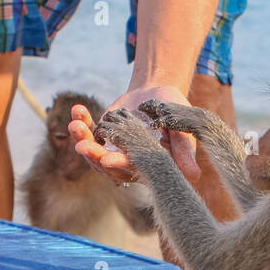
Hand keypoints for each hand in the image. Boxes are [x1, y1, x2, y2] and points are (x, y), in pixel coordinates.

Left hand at [70, 84, 200, 183]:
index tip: (106, 159)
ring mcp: (112, 151)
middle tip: (82, 146)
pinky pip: (87, 133)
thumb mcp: (182, 129)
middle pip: (106, 166)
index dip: (119, 165)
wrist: (157, 92)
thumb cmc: (175, 110)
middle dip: (93, 155)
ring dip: (81, 139)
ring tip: (76, 123)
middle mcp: (128, 164)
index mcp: (148, 166)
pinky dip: (81, 122)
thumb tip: (194, 176)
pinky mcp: (101, 136)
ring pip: (92, 152)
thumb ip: (184, 151)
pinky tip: (78, 110)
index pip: (131, 170)